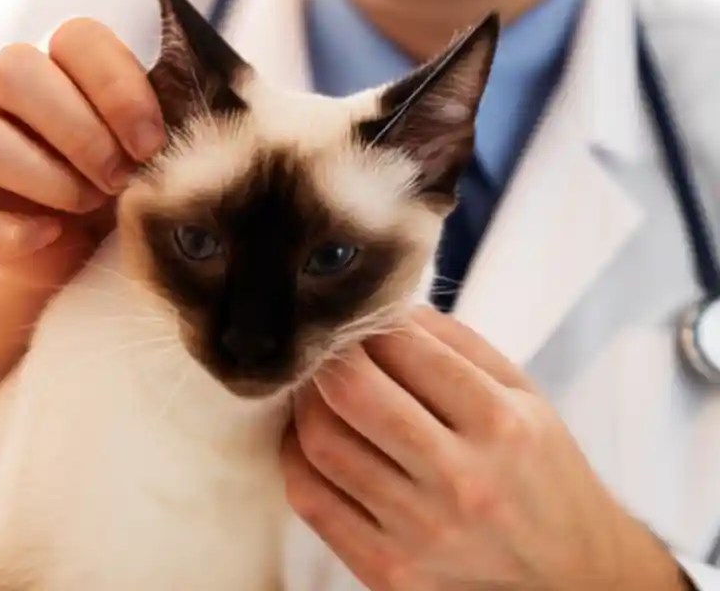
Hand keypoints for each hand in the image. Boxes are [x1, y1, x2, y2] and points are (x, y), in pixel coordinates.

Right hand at [0, 17, 164, 288]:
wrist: (66, 253)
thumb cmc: (113, 185)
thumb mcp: (143, 152)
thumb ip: (162, 128)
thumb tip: (197, 129)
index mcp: (53, 59)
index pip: (74, 37)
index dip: (117, 89)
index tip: (152, 144)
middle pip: (10, 70)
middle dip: (78, 133)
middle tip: (118, 180)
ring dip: (46, 181)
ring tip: (84, 206)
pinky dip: (5, 233)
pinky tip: (46, 236)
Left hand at [282, 307, 685, 590]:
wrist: (571, 578)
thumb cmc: (540, 474)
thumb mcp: (524, 396)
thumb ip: (456, 343)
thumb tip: (385, 306)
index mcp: (501, 425)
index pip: (403, 348)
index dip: (367, 321)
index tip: (357, 316)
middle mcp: (461, 480)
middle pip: (350, 392)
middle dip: (326, 356)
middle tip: (325, 349)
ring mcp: (421, 532)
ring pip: (320, 444)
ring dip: (305, 404)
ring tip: (318, 391)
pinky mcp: (388, 571)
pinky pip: (311, 500)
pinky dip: (297, 459)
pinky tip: (312, 441)